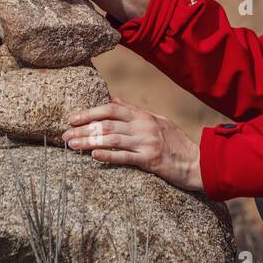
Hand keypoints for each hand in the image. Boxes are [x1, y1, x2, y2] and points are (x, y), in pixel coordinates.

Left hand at [62, 97, 202, 190]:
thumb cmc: (176, 142)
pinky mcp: (151, 160)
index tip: (72, 118)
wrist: (198, 162)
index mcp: (143, 115)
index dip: (89, 112)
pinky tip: (94, 155)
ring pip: (112, 139)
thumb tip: (114, 101)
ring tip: (72, 146)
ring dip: (89, 141)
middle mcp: (144, 126)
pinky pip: (125, 157)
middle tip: (64, 135)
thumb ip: (135, 111)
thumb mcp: (157, 120)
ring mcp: (147, 142)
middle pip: (107, 123)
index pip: (111, 108)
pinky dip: (108, 155)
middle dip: (83, 129)